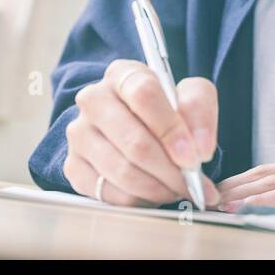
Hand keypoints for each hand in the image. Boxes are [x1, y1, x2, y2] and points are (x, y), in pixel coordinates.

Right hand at [63, 58, 220, 207]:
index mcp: (122, 74)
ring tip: (177, 189)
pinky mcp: (74, 166)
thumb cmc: (166, 108)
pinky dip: (139, 200)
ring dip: (158, 188)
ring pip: (123, 171)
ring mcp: (80, 134)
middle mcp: (93, 100)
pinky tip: (154, 193)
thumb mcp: (191, 96)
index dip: (171, 129)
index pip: (144, 95)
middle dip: (170, 170)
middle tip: (191, 183)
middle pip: (134, 141)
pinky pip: (109, 193)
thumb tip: (200, 148)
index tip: (192, 157)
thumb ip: (200, 111)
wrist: (137, 126)